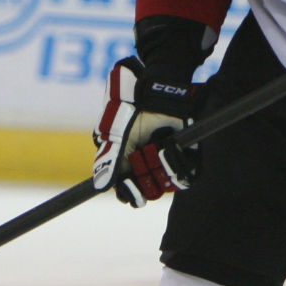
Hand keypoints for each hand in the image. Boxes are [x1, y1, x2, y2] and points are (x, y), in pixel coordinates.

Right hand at [92, 58, 196, 205]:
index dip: (130, 194)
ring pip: (166, 183)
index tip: (133, 196)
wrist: (156, 89)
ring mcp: (165, 159)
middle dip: (145, 176)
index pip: (128, 191)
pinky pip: (186, 172)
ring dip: (161, 166)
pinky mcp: (184, 153)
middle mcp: (146, 164)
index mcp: (126, 162)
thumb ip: (109, 159)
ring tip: (158, 145)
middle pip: (147, 189)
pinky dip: (179, 162)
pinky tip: (171, 145)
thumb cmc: (131, 108)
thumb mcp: (116, 133)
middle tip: (143, 154)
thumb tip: (100, 187)